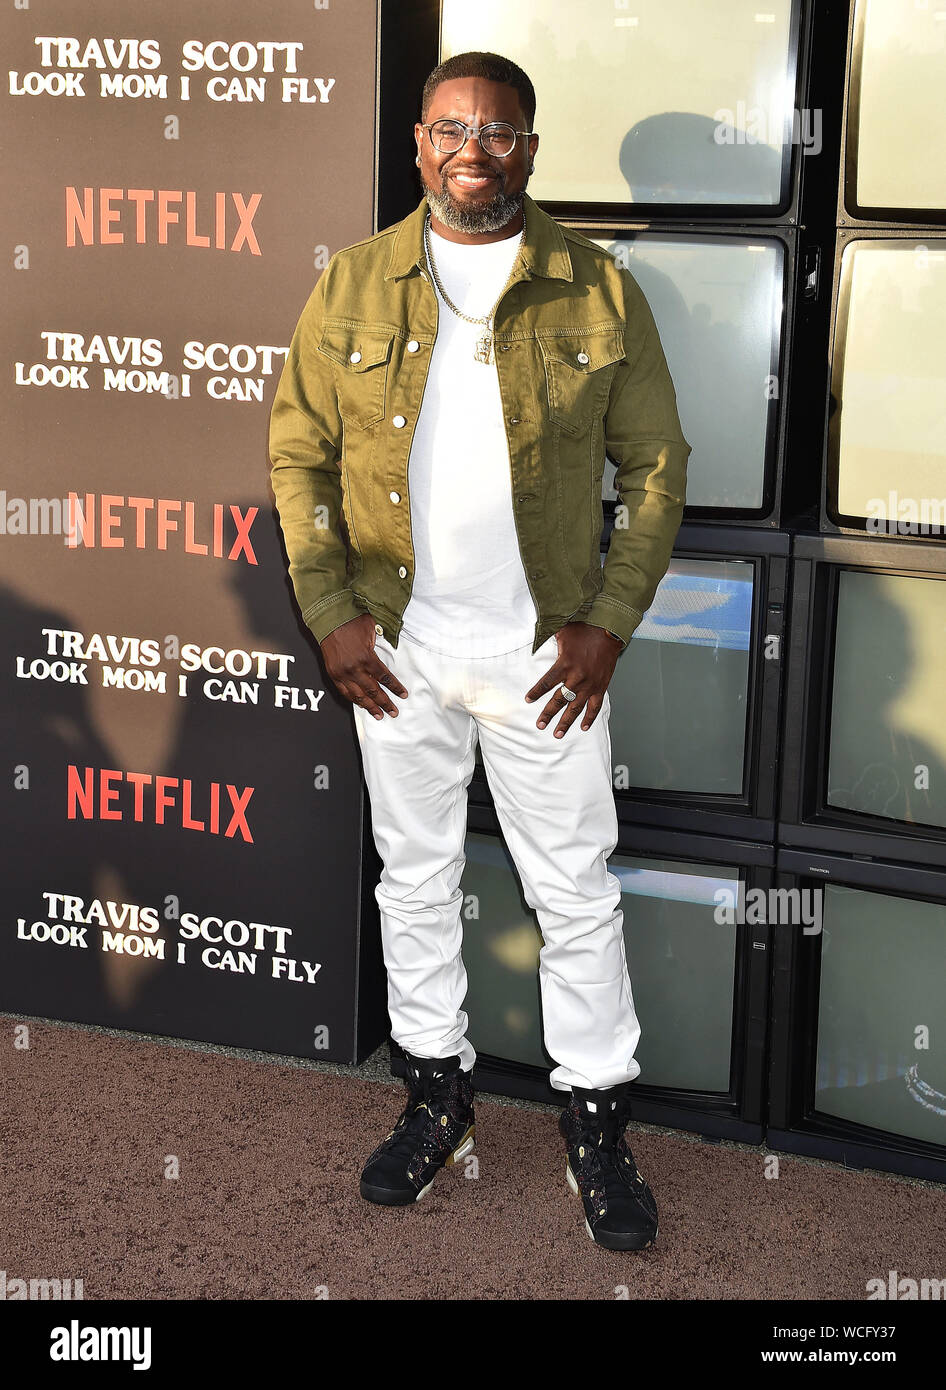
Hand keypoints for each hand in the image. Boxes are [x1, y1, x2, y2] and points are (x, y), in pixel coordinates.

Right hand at [320, 613, 407, 718]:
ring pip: (358, 696)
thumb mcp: (372, 630)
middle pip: (373, 691)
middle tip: (393, 712)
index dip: (395, 688)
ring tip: (379, 715)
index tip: (402, 695)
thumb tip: (393, 650)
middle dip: (385, 703)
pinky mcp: (333, 674)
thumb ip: (381, 644)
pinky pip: (344, 692)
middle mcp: (353, 668)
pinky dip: (354, 700)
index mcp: (366, 657)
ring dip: (370, 706)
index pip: (384, 678)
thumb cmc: (350, 621)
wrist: (328, 619)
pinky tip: (361, 705)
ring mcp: (342, 673)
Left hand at [524, 622, 622, 736]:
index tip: (528, 700)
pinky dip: (589, 717)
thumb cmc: (585, 629)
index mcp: (564, 664)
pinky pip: (595, 706)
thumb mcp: (562, 631)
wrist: (609, 630)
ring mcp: (590, 685)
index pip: (546, 683)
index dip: (536, 692)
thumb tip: (534, 638)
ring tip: (558, 734)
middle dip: (548, 714)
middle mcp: (576, 678)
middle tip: (540, 725)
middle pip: (559, 700)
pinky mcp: (601, 687)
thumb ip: (547, 638)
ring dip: (566, 722)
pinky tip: (583, 726)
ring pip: (575, 708)